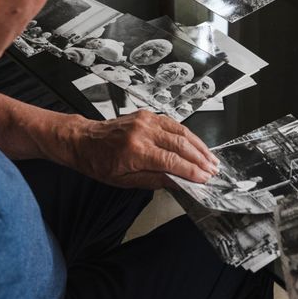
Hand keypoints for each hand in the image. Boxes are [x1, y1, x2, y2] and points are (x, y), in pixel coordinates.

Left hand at [59, 110, 218, 189]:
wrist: (84, 140)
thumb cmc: (99, 162)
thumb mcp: (124, 181)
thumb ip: (154, 180)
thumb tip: (179, 183)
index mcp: (135, 150)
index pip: (172, 161)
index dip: (192, 171)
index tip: (205, 179)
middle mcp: (143, 132)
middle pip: (181, 144)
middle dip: (200, 159)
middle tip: (213, 170)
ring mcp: (146, 120)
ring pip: (181, 131)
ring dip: (199, 146)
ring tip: (211, 159)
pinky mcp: (147, 115)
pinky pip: (173, 124)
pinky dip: (188, 135)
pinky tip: (197, 145)